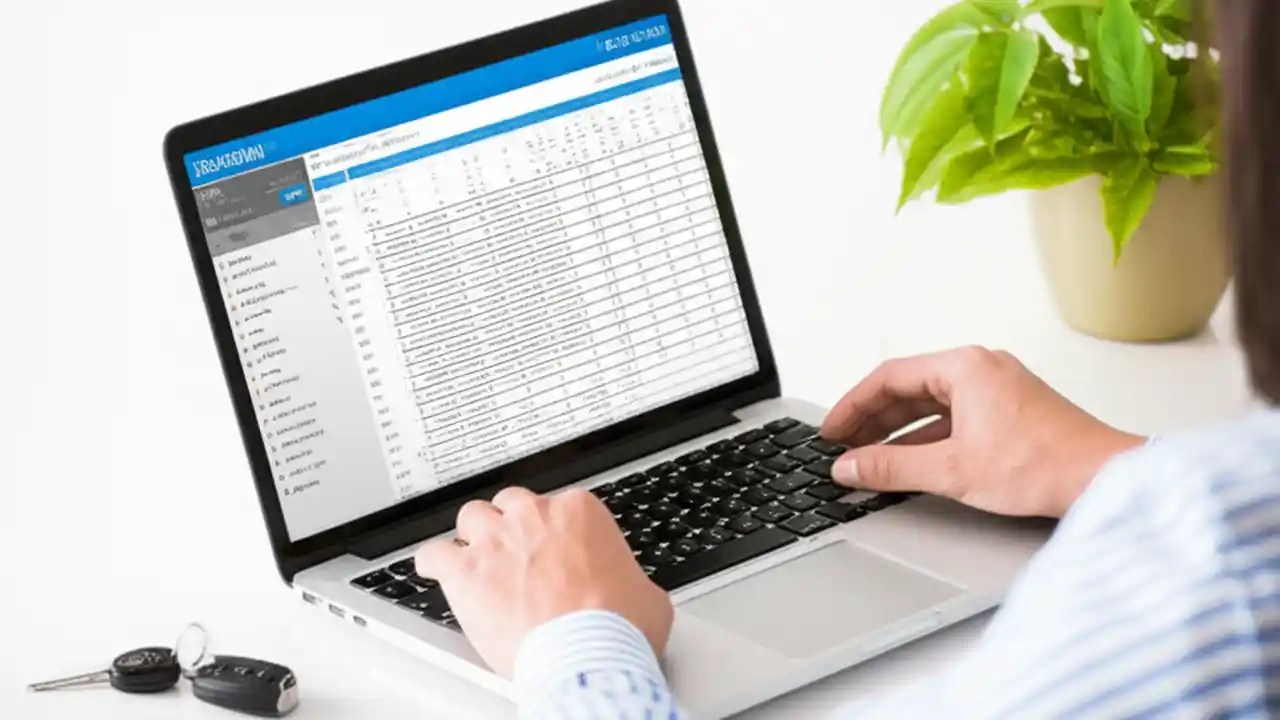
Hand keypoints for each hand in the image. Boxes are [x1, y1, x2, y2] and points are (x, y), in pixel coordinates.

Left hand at [414, 486, 673, 677]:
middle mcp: (533, 518)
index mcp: (578, 513)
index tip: (552, 551)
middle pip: (510, 505)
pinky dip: (432, 562)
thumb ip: (632, 581)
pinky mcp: (465, 572)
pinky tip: (434, 570)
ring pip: (472, 518)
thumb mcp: (646, 594)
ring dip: (473, 538)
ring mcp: (496, 542)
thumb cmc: (616, 627)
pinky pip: (434, 553)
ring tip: (475, 559)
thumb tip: (636, 593)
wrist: (587, 654)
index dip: (552, 532)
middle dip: (511, 527)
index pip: (556, 506)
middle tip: (515, 554)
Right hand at [820, 347, 1144, 518]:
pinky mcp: (1010, 412)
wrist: (1105, 479)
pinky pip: (953, 417)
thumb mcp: (951, 469)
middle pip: (908, 388)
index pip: (888, 377)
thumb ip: (890, 466)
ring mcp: (998, 389)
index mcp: (964, 367)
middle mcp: (981, 369)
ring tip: (868, 456)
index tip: (830, 430)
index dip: (852, 405)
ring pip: (931, 404)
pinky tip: (911, 461)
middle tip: (842, 445)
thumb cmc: (1044, 465)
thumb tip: (849, 466)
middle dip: (871, 419)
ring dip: (897, 430)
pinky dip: (926, 437)